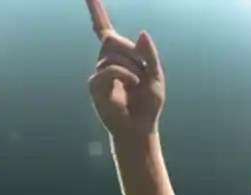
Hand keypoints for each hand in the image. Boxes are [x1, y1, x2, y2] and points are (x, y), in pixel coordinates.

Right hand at [84, 0, 164, 139]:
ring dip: (132, 68)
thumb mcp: (156, 75)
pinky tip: (132, 85)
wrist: (140, 128)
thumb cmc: (148, 104)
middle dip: (132, 52)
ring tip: (136, 85)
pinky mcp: (95, 85)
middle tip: (142, 71)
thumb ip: (150, 54)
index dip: (95, 11)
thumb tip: (141, 32)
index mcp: (119, 56)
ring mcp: (98, 72)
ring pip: (113, 55)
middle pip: (112, 39)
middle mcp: (105, 61)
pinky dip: (126, 75)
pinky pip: (110, 69)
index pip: (103, 28)